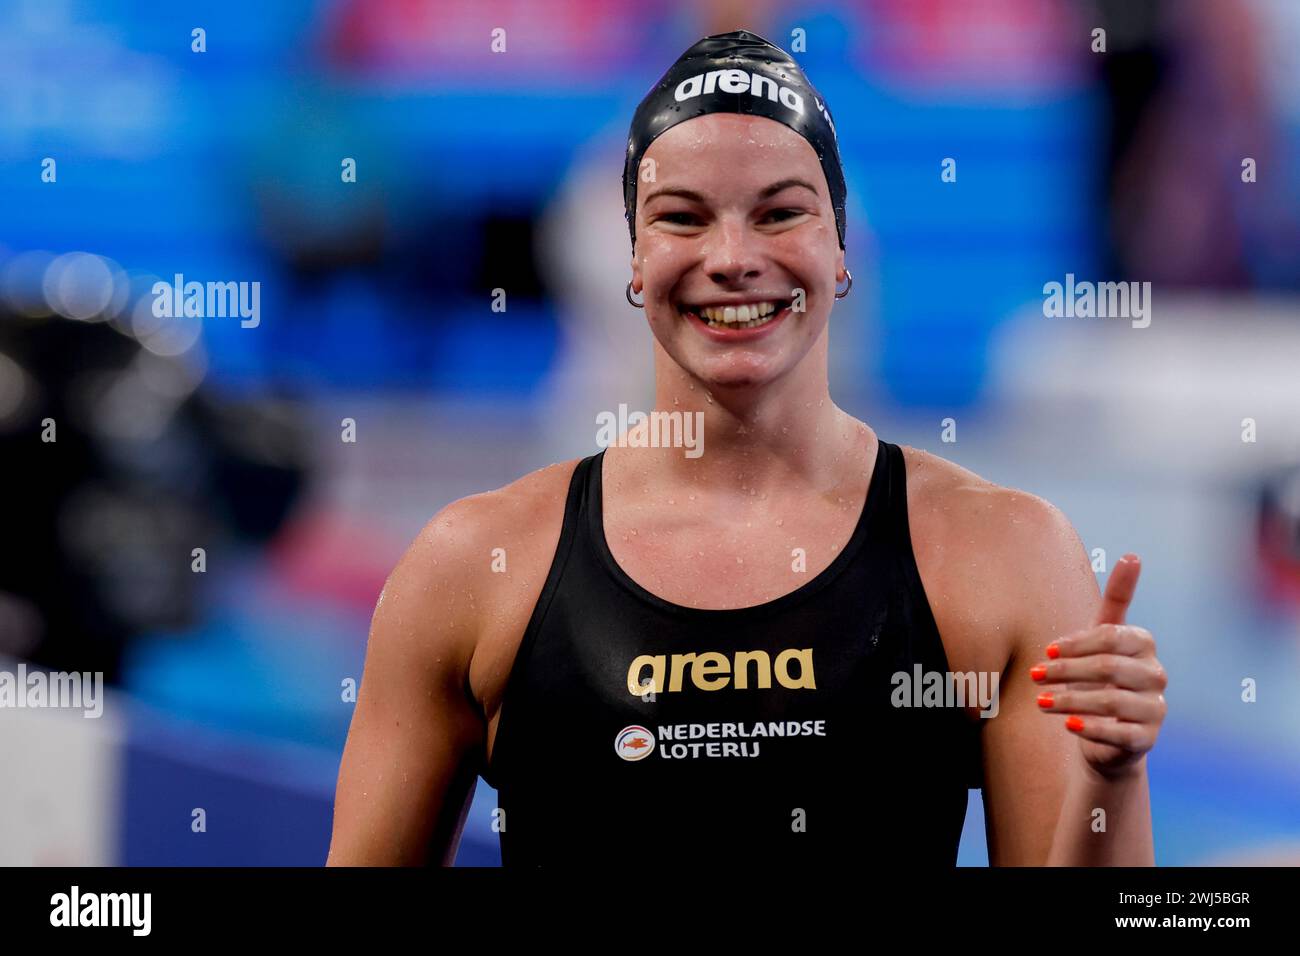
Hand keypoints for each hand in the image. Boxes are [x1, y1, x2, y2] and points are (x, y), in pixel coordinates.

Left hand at [1030, 553, 1167, 777]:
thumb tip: (1133, 554)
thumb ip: (1116, 600)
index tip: (1047, 651)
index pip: (1112, 636)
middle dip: (1066, 671)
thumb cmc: (1100, 677)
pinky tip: (1067, 725)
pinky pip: (1119, 733)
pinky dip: (1090, 728)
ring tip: (1039, 702)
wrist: (1107, 733)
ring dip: (1069, 700)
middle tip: (1033, 675)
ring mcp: (1155, 708)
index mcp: (1144, 646)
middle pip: (1109, 668)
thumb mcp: (1102, 639)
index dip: (1077, 643)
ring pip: (1111, 701)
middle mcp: (1156, 675)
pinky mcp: (1146, 738)